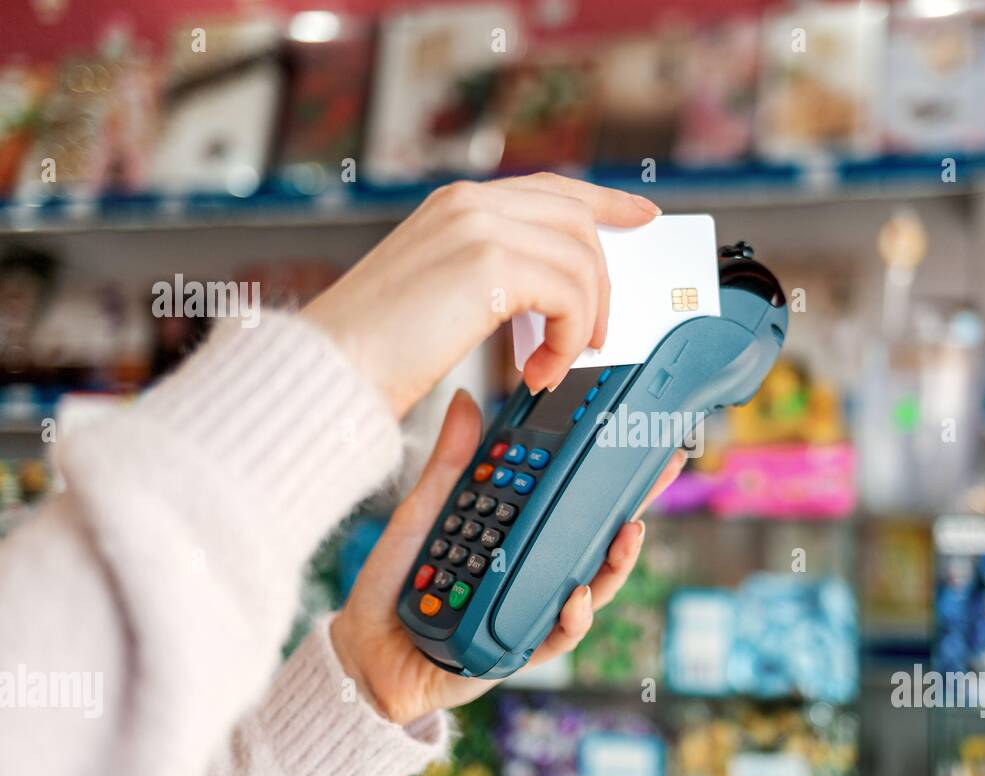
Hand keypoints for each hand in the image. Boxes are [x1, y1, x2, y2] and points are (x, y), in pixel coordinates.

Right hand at [301, 173, 659, 416]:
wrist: (331, 369)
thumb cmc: (376, 347)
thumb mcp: (442, 295)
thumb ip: (495, 278)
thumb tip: (553, 298)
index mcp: (458, 204)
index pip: (553, 188)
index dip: (607, 202)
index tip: (644, 217)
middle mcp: (470, 202)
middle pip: (581, 223)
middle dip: (602, 285)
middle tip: (593, 336)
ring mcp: (479, 226)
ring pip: (583, 263)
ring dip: (581, 324)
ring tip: (551, 364)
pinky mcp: (490, 263)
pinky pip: (570, 295)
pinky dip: (568, 340)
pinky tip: (537, 369)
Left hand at [330, 390, 685, 724]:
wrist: (364, 652)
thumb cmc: (394, 585)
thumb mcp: (421, 515)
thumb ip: (449, 464)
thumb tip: (465, 401)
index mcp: (515, 536)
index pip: (570, 502)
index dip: (607, 475)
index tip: (637, 438)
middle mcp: (531, 572)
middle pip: (595, 541)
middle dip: (632, 508)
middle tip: (660, 473)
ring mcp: (530, 611)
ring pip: (591, 589)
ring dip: (614, 563)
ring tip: (627, 535)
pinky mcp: (520, 651)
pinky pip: (555, 637)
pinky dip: (571, 618)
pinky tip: (576, 596)